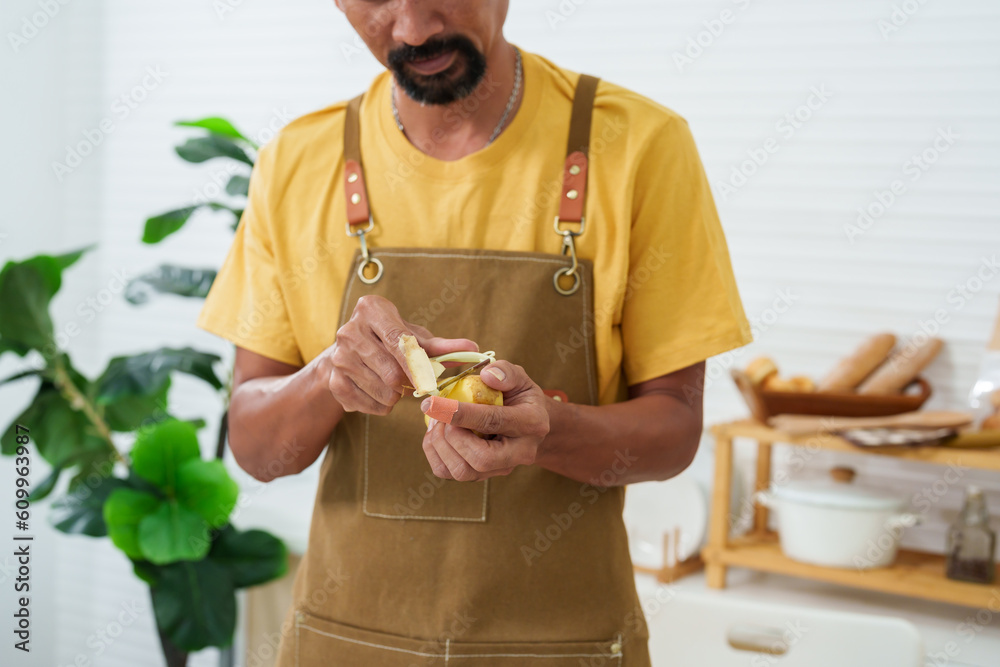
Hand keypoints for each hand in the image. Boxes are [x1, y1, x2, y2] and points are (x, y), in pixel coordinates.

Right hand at [323, 295, 476, 414]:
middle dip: (408, 383)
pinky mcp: (333, 380)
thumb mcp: (414, 338)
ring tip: (395, 385)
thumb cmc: (390, 342)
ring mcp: (338, 356)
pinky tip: (380, 394)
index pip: (398, 341)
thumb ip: (442, 346)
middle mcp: (350, 330)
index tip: (429, 381)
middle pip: (391, 371)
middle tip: (412, 381)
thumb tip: (473, 348)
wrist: (349, 353)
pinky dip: (382, 406)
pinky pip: (369, 404)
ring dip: (397, 396)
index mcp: (372, 309)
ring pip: (383, 391)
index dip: (416, 365)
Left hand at [420, 361, 550, 480]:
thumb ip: (507, 373)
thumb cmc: (520, 399)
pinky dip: (435, 453)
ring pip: (463, 471)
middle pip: (481, 459)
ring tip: (436, 422)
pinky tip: (437, 433)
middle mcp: (519, 452)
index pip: (493, 422)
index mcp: (531, 423)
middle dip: (452, 437)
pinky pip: (450, 473)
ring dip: (439, 445)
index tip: (433, 403)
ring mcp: (500, 469)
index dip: (460, 413)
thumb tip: (487, 375)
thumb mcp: (520, 379)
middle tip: (439, 416)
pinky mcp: (482, 475)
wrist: (530, 427)